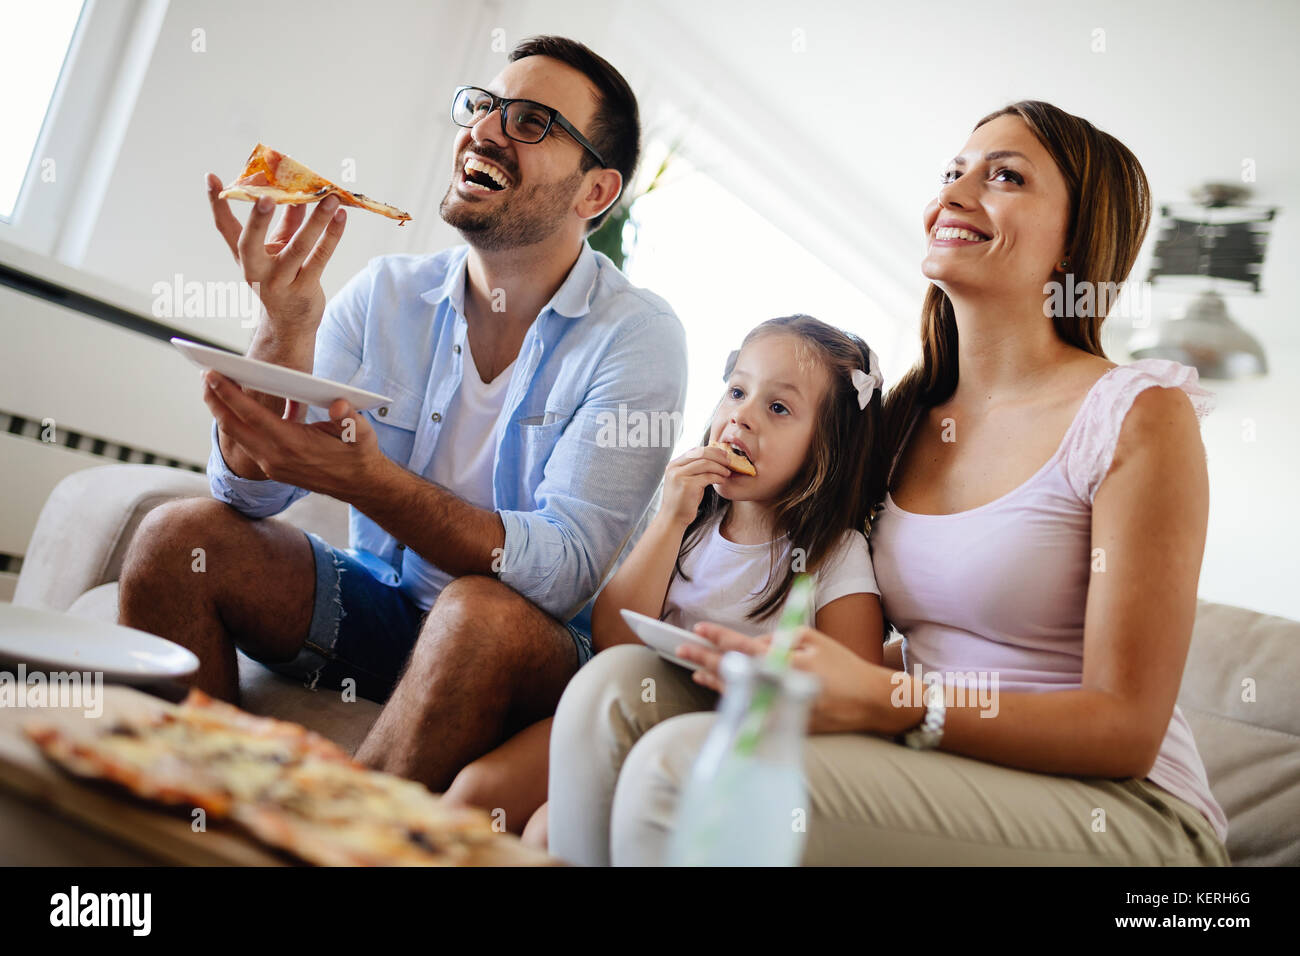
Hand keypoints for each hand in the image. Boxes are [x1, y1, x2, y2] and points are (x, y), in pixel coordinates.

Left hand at [202, 370, 380, 498]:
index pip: (252, 416)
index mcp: (293, 445)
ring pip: (236, 436)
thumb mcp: (359, 432)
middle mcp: (275, 458)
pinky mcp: (272, 468)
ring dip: (222, 412)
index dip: (229, 394)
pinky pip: (246, 442)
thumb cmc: (358, 453)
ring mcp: (271, 465)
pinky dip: (236, 423)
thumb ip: (348, 417)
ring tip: (214, 389)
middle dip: (214, 400)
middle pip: (233, 427)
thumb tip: (339, 405)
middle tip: (204, 376)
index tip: (213, 375)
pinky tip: (235, 408)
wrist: (360, 485)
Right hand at [206, 173, 345, 328]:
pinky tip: (341, 218)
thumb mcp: (278, 250)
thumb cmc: (282, 278)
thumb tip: (301, 191)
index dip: (216, 203)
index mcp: (245, 257)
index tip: (211, 177)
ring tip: (331, 199)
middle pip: (250, 243)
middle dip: (257, 220)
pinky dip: (331, 236)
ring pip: (298, 247)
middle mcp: (257, 270)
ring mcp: (280, 281)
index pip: (224, 227)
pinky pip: (319, 258)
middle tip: (267, 197)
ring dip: (316, 221)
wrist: (289, 323)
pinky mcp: (304, 288)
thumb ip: (288, 221)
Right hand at [658, 444, 731, 528]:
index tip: (723, 454)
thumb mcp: (686, 481)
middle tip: (729, 461)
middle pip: (700, 453)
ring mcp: (680, 476)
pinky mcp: (687, 485)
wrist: (673, 518)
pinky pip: (708, 476)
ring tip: (727, 472)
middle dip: (717, 456)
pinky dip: (718, 477)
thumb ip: (694, 469)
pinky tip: (722, 480)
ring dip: (720, 467)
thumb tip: (713, 458)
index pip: (694, 450)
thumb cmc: (682, 501)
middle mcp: (674, 468)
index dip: (711, 450)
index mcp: (673, 465)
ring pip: (705, 463)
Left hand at [678, 623, 916, 735]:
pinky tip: (720, 690)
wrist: (869, 701)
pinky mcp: (784, 724)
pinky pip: (751, 710)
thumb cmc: (841, 665)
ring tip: (695, 669)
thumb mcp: (814, 640)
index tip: (698, 629)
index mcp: (787, 660)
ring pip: (738, 692)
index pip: (744, 647)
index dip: (719, 637)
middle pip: (733, 670)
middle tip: (681, 648)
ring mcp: (780, 707)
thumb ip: (780, 639)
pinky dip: (734, 699)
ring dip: (714, 679)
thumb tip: (751, 644)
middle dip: (704, 658)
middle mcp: (780, 685)